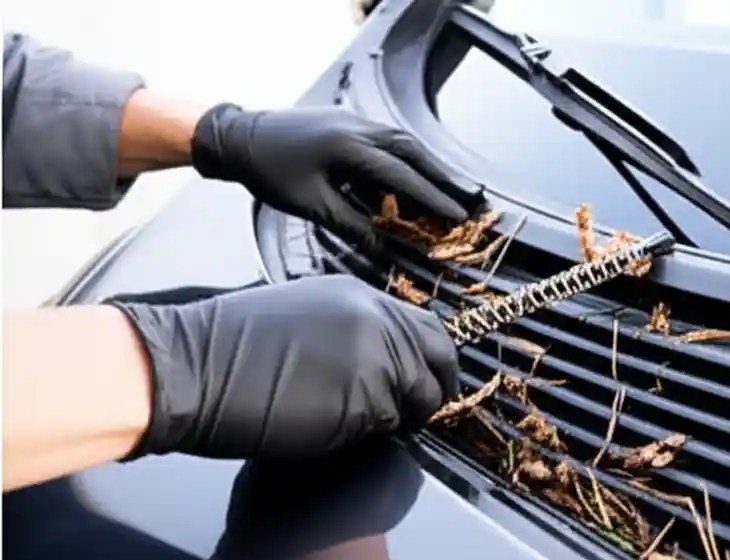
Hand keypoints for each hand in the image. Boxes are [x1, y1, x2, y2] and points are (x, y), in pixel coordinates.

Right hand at [108, 275, 458, 460]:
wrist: (189, 368)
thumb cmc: (228, 350)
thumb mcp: (305, 317)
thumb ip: (353, 333)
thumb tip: (384, 364)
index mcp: (362, 298)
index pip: (427, 330)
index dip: (433, 362)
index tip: (429, 383)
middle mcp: (378, 321)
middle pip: (439, 361)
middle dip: (434, 391)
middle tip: (418, 414)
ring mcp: (377, 359)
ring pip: (415, 400)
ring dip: (397, 418)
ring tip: (357, 424)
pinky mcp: (366, 400)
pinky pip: (387, 427)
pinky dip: (370, 435)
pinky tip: (333, 429)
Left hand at [190, 103, 483, 242]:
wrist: (238, 136)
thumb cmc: (269, 171)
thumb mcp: (311, 206)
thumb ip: (351, 225)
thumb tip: (381, 245)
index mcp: (350, 148)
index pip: (403, 176)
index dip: (433, 198)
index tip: (457, 216)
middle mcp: (359, 129)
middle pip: (414, 151)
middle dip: (444, 176)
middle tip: (470, 196)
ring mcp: (354, 121)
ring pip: (403, 142)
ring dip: (429, 165)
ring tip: (451, 187)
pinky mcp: (347, 122)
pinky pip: (387, 139)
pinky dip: (407, 158)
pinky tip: (414, 174)